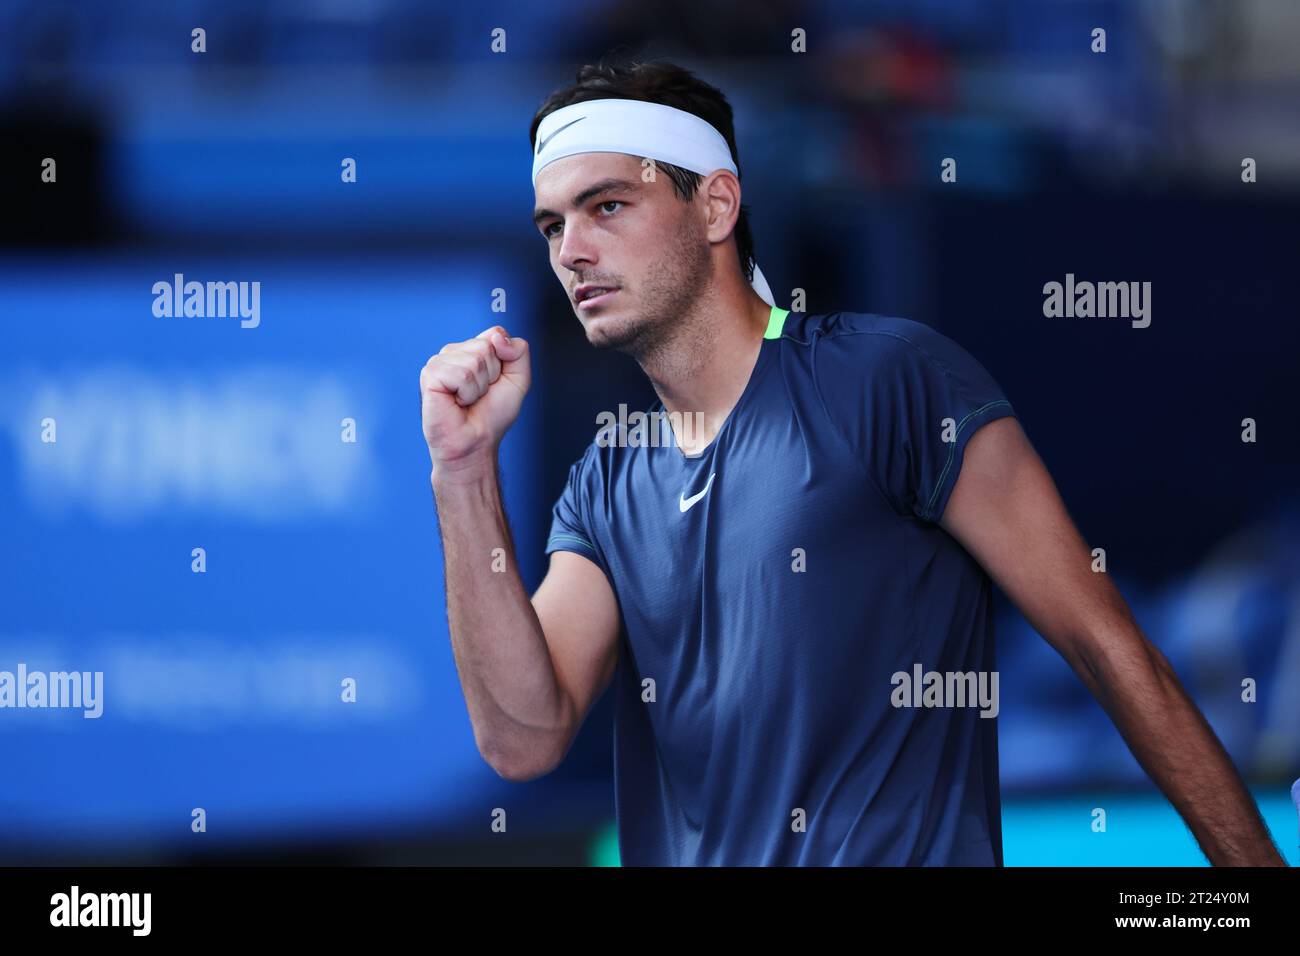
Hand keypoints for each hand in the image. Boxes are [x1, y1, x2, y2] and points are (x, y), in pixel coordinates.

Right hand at [420, 326, 529, 477]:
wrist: (476, 442)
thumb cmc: (491, 416)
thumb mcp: (518, 380)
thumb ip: (519, 351)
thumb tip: (498, 336)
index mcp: (471, 350)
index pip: (495, 333)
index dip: (504, 360)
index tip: (495, 382)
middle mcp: (453, 353)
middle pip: (486, 345)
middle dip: (491, 375)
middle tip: (479, 394)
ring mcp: (439, 363)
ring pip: (475, 359)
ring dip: (479, 386)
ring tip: (468, 400)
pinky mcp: (430, 375)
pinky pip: (461, 374)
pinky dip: (467, 393)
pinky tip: (457, 402)